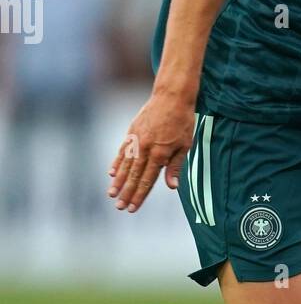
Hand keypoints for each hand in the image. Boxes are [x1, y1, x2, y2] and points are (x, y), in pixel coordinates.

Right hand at [107, 94, 195, 212]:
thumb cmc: (183, 121)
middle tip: (119, 207)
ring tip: (111, 194)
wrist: (171, 96)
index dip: (139, 196)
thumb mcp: (185, 144)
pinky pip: (122, 150)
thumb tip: (171, 187)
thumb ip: (175, 166)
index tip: (132, 208)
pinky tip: (111, 173)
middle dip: (126, 193)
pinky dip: (117, 162)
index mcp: (160, 154)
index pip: (147, 180)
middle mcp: (146, 149)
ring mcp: (136, 140)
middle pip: (134, 176)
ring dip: (118, 181)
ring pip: (125, 165)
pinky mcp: (131, 131)